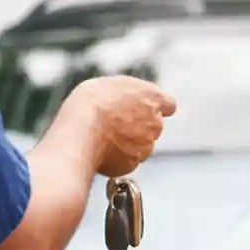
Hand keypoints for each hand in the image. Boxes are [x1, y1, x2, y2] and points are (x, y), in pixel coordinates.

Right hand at [61, 75, 176, 176]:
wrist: (81, 130)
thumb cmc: (92, 103)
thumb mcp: (111, 85)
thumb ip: (129, 94)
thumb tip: (129, 101)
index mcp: (153, 98)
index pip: (168, 105)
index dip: (155, 108)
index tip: (146, 110)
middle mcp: (155, 123)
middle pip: (153, 127)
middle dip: (138, 126)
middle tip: (115, 124)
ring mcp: (146, 146)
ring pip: (140, 146)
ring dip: (128, 143)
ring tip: (104, 137)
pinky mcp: (132, 164)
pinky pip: (127, 161)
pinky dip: (117, 158)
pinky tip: (101, 150)